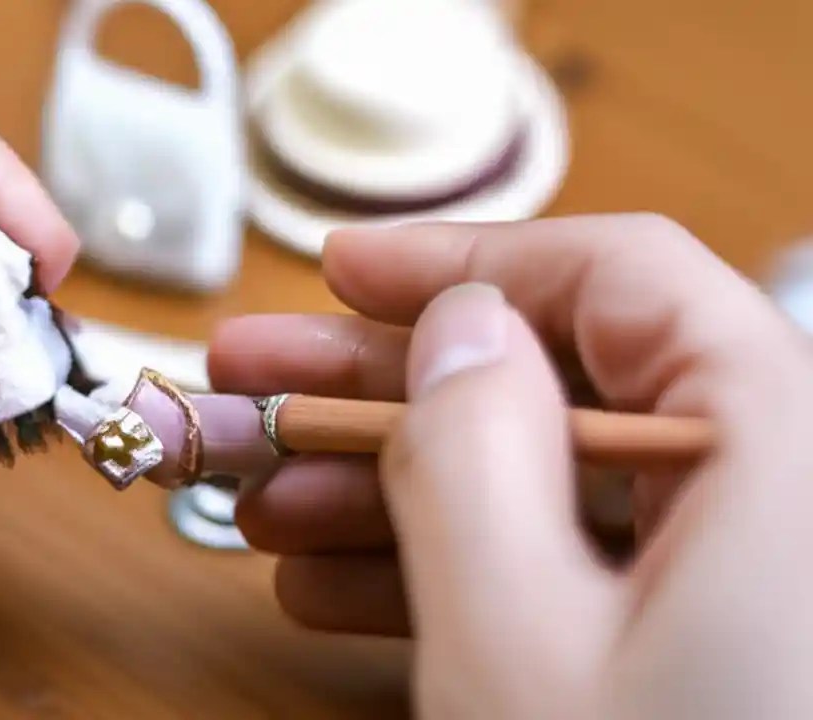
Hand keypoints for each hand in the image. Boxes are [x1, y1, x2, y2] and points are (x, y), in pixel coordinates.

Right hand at [211, 214, 812, 716]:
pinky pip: (567, 573)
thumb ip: (474, 458)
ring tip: (259, 497)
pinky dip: (450, 569)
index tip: (339, 271)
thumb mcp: (523, 650)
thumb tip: (451, 333)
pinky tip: (336, 583)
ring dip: (392, 486)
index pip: (617, 280)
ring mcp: (742, 585)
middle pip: (559, 387)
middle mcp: (781, 502)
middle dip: (384, 387)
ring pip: (546, 488)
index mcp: (785, 454)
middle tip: (251, 383)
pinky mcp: (704, 652)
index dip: (463, 260)